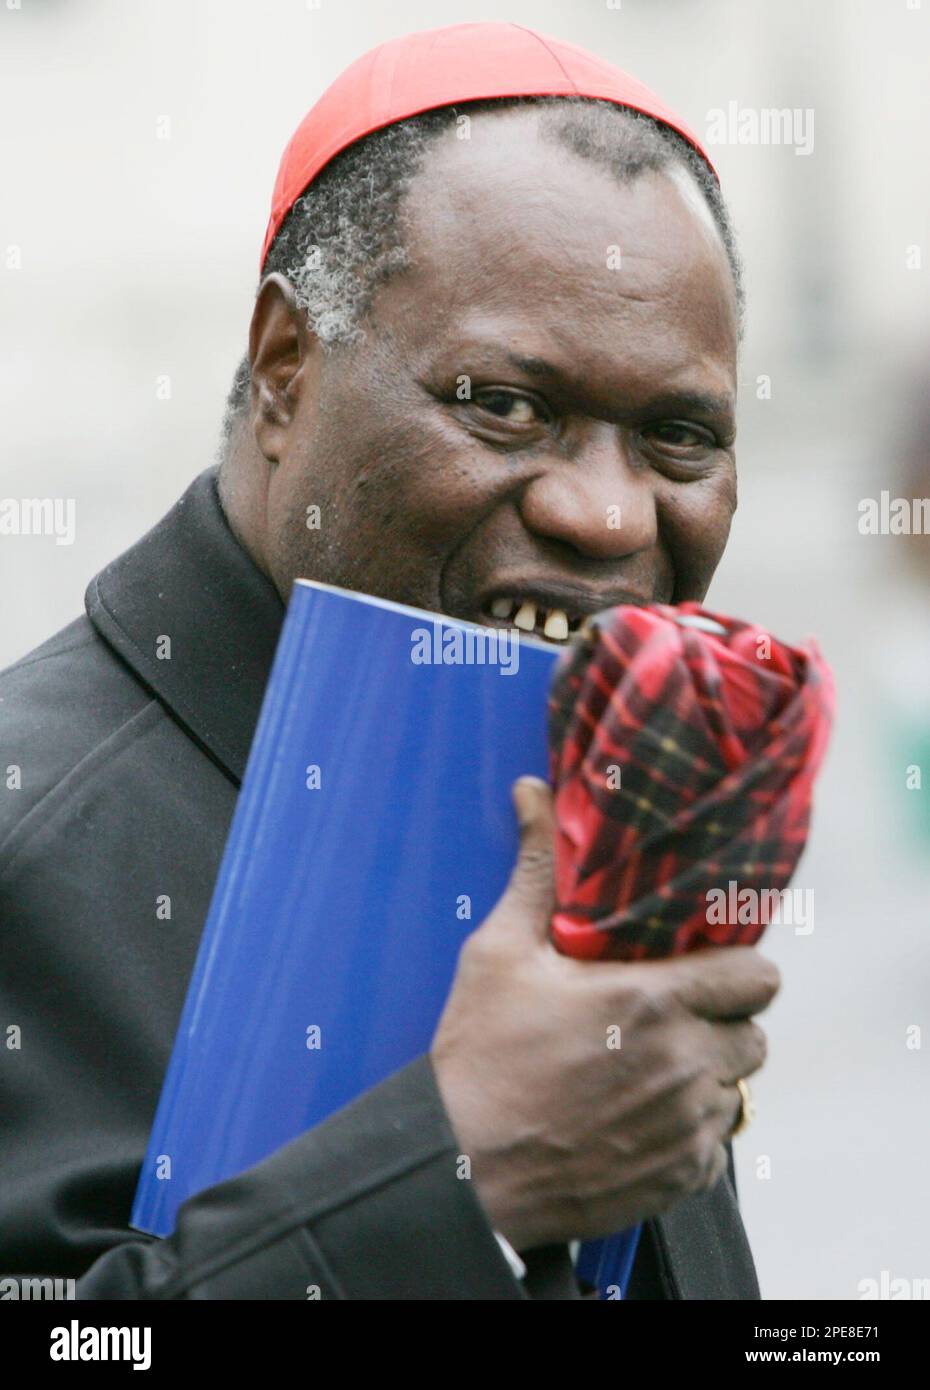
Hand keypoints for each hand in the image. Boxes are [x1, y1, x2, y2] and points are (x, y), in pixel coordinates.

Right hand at [430, 776, 779, 1250]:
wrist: (459, 1167)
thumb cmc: (479, 1056)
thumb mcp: (500, 952)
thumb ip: (536, 871)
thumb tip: (533, 792)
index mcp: (656, 1001)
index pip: (758, 979)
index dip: (737, 971)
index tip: (705, 970)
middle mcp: (685, 1064)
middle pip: (754, 1036)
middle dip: (720, 1024)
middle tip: (669, 1019)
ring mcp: (685, 1127)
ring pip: (735, 1091)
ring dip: (705, 1077)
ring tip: (649, 1068)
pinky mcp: (678, 1178)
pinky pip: (714, 1146)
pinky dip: (688, 1131)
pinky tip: (638, 1117)